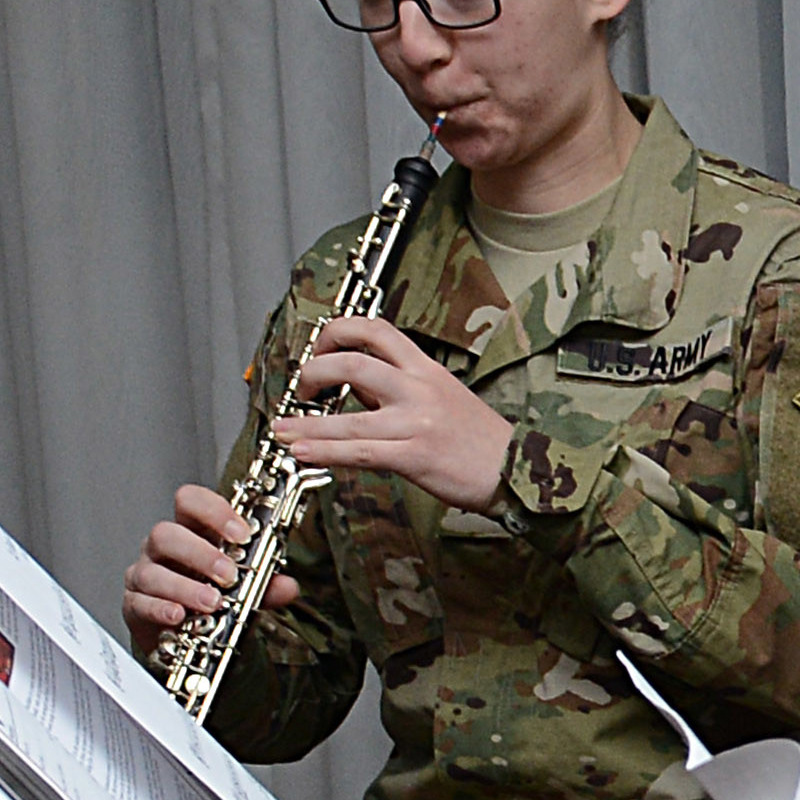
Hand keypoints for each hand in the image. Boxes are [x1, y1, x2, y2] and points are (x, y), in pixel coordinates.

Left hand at [269, 313, 515, 516]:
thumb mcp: (442, 395)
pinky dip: (325, 452)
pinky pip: (360, 452)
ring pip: (348, 416)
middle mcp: (418, 388)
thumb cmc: (480, 439)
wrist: (517, 470)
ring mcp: (416, 422)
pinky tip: (303, 452)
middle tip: (300, 387)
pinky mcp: (415, 456)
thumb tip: (356, 387)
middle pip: (353, 362)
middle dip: (314, 372)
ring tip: (282, 430)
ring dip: (307, 424)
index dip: (337, 332)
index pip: (375, 330)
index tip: (319, 347)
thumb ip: (399, 386)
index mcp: (425, 368)